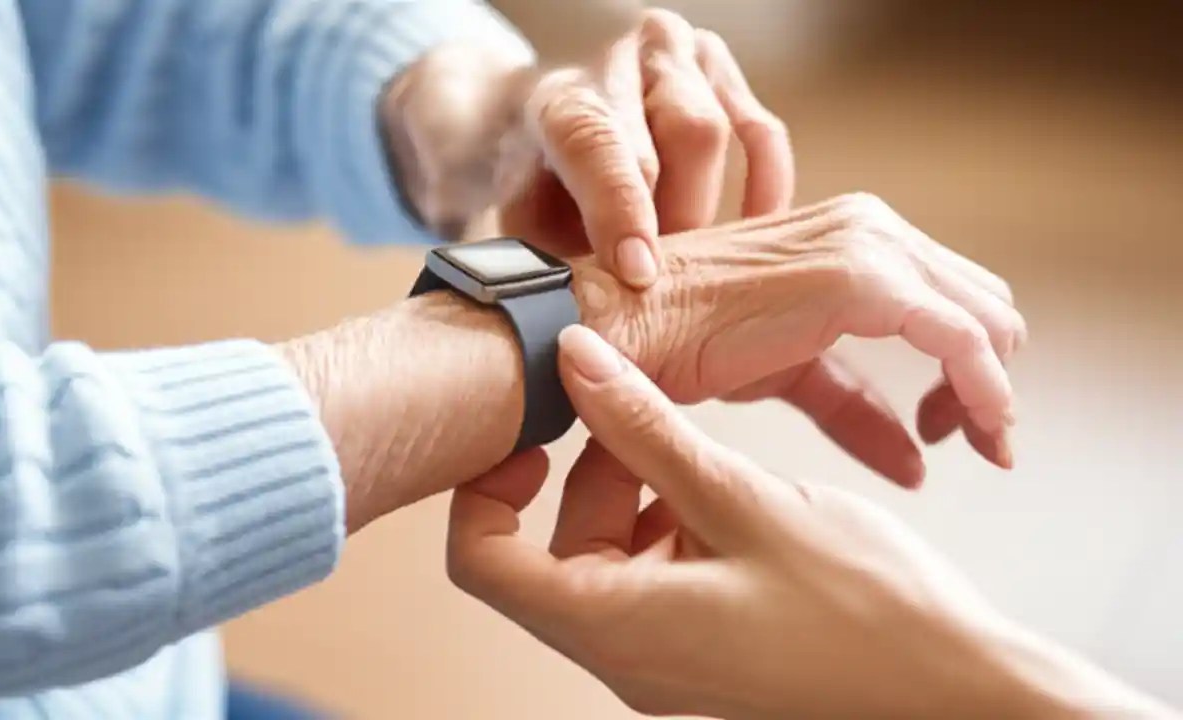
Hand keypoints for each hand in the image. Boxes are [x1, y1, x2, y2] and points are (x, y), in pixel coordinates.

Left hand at [383, 10, 791, 287]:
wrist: (532, 134)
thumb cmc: (537, 199)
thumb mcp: (529, 236)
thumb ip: (560, 267)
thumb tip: (587, 326)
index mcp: (559, 101)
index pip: (602, 146)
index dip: (625, 213)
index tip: (641, 273)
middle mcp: (619, 61)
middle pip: (682, 134)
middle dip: (685, 219)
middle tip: (678, 285)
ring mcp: (675, 56)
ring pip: (720, 132)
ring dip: (719, 211)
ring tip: (705, 265)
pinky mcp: (720, 70)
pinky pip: (762, 134)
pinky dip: (766, 189)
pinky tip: (756, 236)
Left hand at [447, 327, 1170, 718]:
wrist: (959, 688)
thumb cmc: (867, 611)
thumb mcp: (743, 502)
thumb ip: (647, 430)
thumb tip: (574, 361)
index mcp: (615, 627)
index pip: (482, 561)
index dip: (488, 488)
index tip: (537, 430)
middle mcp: (625, 652)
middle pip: (554, 545)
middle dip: (595, 472)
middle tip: (655, 416)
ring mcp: (665, 653)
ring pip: (610, 550)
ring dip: (644, 490)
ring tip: (713, 458)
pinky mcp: (703, 644)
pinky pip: (657, 571)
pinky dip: (679, 520)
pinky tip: (738, 496)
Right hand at [571, 192, 1026, 480]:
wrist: (626, 326)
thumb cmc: (687, 345)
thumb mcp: (790, 379)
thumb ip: (856, 409)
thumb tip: (917, 466)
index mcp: (854, 237)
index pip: (952, 299)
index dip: (971, 370)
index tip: (956, 429)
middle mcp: (871, 228)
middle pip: (983, 306)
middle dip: (988, 381)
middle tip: (966, 442)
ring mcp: (869, 248)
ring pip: (987, 322)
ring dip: (991, 392)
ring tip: (969, 445)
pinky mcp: (861, 281)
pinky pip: (961, 340)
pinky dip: (982, 389)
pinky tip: (976, 432)